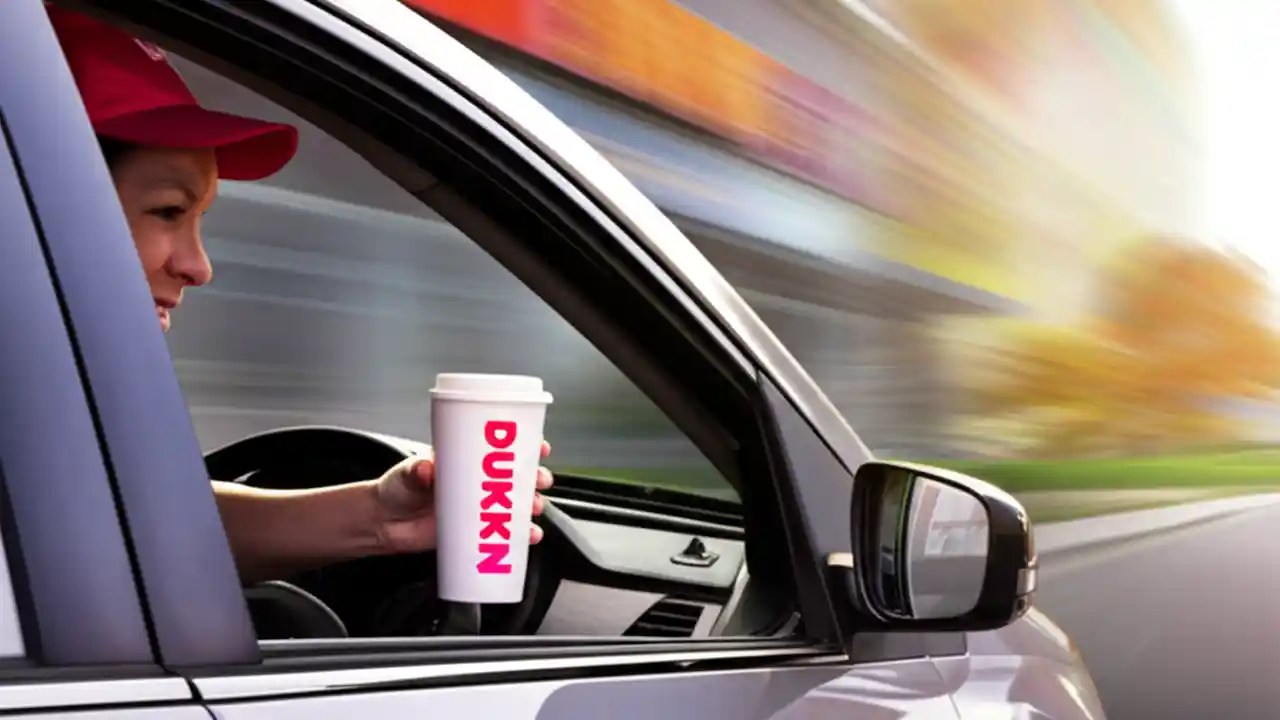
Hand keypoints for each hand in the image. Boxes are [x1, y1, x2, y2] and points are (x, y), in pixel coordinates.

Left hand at [373, 441, 552, 554]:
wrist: (383, 525)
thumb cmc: (395, 490)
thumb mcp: (405, 474)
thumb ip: (415, 472)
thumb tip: (426, 469)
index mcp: (466, 460)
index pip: (501, 448)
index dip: (524, 444)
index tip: (538, 446)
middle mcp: (477, 482)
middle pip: (516, 476)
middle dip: (534, 477)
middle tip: (539, 481)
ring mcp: (478, 508)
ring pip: (515, 505)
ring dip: (530, 506)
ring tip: (533, 510)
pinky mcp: (475, 533)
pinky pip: (505, 534)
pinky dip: (520, 536)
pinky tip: (528, 537)